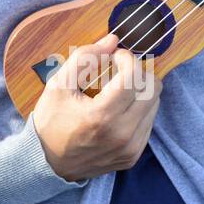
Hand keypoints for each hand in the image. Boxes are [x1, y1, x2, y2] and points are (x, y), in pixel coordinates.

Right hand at [32, 32, 162, 181]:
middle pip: (153, 88)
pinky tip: (118, 110)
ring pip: (155, 105)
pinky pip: (149, 123)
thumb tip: (113, 40)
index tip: (114, 57)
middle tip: (118, 72)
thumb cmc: (51, 121)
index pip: (134, 76)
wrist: (48, 164)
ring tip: (116, 92)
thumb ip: (84, 58)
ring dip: (139, 91)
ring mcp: (130, 148)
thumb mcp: (58, 85)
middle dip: (138, 73)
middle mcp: (122, 134)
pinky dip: (138, 110)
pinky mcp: (133, 156)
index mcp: (102, 116)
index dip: (127, 58)